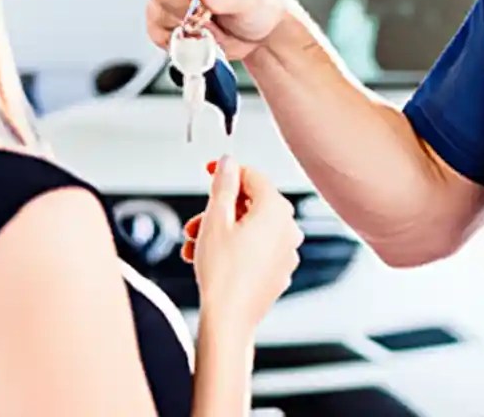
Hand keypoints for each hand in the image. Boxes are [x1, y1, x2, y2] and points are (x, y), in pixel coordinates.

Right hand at [146, 0, 288, 58]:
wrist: (257, 32)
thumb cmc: (257, 6)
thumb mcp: (251, 0)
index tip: (209, 4)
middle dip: (189, 12)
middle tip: (213, 19)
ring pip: (158, 10)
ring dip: (184, 27)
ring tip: (210, 27)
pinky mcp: (162, 12)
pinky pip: (155, 30)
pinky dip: (176, 39)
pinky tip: (196, 35)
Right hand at [180, 157, 303, 332]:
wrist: (229, 319)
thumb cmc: (223, 274)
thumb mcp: (215, 220)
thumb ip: (223, 185)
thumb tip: (228, 163)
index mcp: (277, 210)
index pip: (253, 176)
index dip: (227, 172)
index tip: (210, 172)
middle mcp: (288, 228)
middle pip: (251, 203)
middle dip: (219, 210)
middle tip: (195, 221)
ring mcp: (286, 251)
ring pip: (251, 228)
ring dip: (221, 231)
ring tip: (194, 244)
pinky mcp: (279, 270)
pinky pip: (256, 248)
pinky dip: (234, 247)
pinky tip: (209, 258)